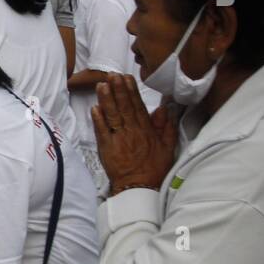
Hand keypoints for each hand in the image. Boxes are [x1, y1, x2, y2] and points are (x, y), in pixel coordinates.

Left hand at [92, 75, 177, 192]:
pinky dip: (98, 120)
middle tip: (112, 75)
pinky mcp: (108, 149)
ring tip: (101, 85)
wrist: (141, 188)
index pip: (138, 106)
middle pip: (124, 107)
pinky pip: (102, 132)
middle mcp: (133, 132)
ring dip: (107, 100)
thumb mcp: (168, 147)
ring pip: (112, 116)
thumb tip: (165, 109)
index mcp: (146, 130)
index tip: (126, 77)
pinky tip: (95, 108)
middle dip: (118, 90)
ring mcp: (119, 139)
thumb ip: (166, 127)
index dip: (131, 91)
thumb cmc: (154, 169)